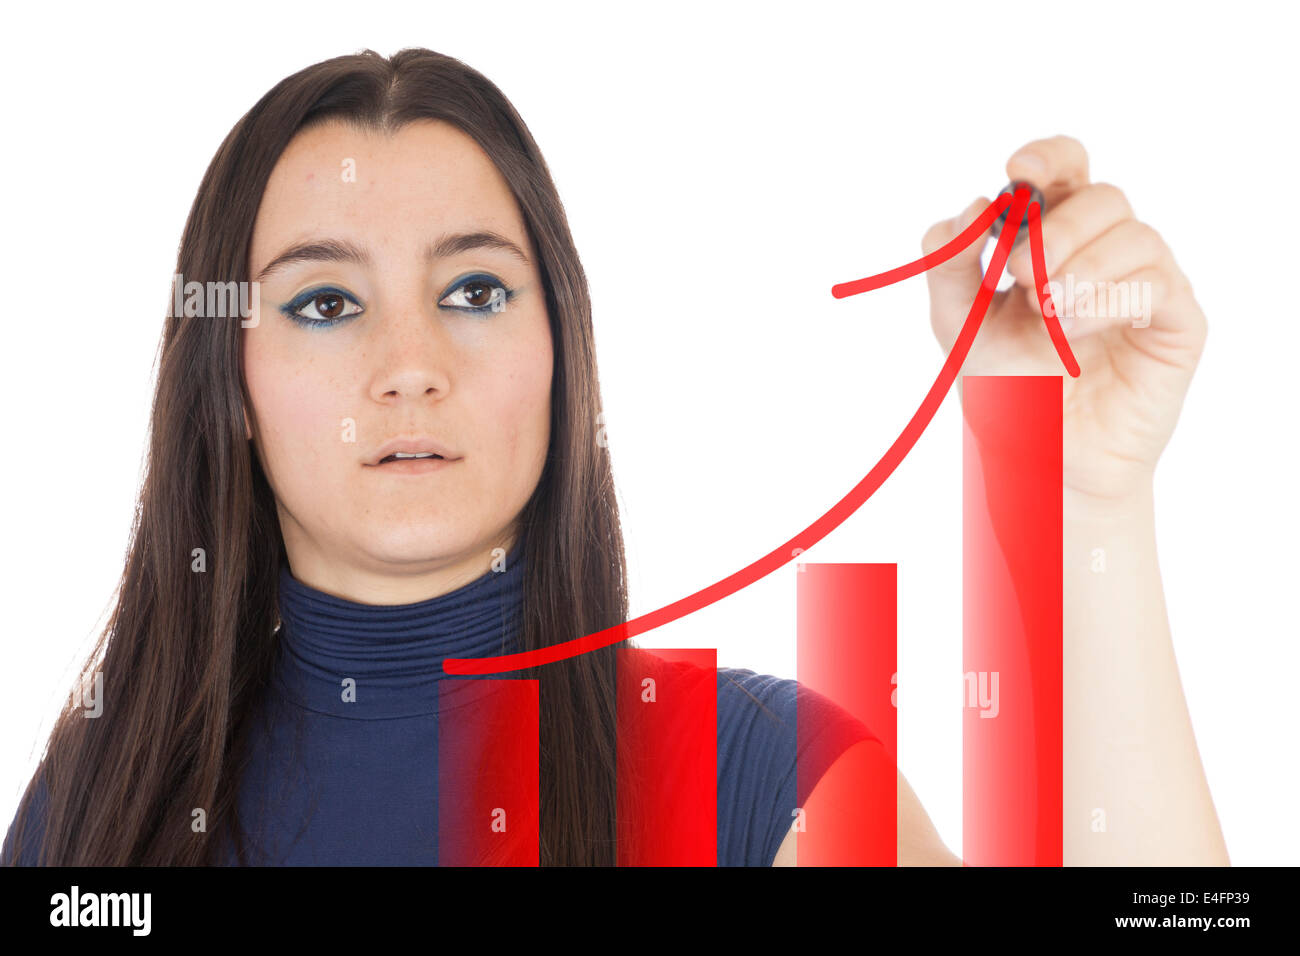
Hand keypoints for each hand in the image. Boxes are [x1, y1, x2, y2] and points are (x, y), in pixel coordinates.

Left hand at [920, 135, 1207, 509]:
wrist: (1038, 461)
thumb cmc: (1006, 390)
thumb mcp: (957, 325)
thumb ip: (949, 267)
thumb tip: (969, 208)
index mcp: (1054, 241)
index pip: (1065, 172)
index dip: (1048, 157)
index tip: (1017, 170)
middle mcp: (1104, 253)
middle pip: (1101, 195)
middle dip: (1057, 227)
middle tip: (1017, 274)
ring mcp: (1144, 285)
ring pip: (1134, 234)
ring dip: (1081, 266)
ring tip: (1046, 315)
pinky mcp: (1175, 323)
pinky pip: (1157, 283)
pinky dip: (1108, 298)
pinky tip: (1073, 330)